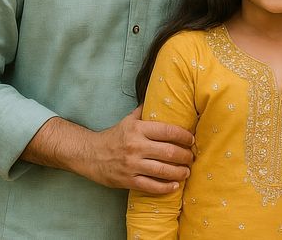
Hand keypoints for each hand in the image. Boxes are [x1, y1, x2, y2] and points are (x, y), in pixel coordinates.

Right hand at [22, 107, 194, 194]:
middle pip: (169, 152)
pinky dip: (165, 187)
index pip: (168, 131)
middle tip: (192, 157)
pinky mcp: (127, 180)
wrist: (89, 154)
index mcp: (138, 129)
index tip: (192, 139)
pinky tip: (175, 185)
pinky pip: (151, 186)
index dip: (184, 136)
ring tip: (187, 171)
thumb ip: (145, 111)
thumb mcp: (129, 120)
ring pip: (163, 170)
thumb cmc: (114, 136)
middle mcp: (136, 146)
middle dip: (185, 155)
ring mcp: (132, 165)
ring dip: (179, 172)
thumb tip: (160, 95)